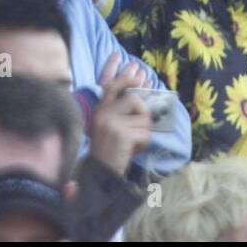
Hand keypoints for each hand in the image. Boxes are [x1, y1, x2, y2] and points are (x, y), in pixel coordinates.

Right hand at [88, 53, 153, 176]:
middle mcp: (104, 113)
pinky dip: (144, 143)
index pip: (112, 86)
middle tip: (142, 127)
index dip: (125, 78)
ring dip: (144, 133)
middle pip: (134, 100)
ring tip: (134, 143)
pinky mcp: (121, 134)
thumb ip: (121, 111)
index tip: (138, 75)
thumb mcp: (110, 126)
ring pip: (143, 119)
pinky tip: (134, 150)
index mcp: (100, 110)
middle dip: (144, 114)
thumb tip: (143, 92)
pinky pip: (145, 133)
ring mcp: (112, 123)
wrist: (101, 172)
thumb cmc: (110, 149)